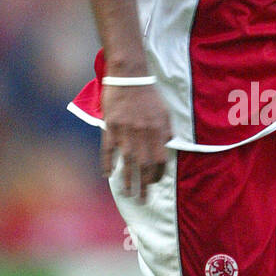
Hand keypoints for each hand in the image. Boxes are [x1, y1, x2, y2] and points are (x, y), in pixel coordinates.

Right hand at [101, 84, 172, 201]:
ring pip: (127, 161)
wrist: (129, 75)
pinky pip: (108, 149)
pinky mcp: (110, 126)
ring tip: (128, 194)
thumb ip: (167, 132)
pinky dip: (108, 163)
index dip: (158, 174)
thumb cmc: (149, 95)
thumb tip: (167, 149)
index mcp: (158, 130)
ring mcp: (125, 131)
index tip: (155, 183)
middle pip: (144, 165)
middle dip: (144, 185)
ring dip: (128, 180)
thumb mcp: (165, 112)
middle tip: (143, 199)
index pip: (160, 160)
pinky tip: (108, 176)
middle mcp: (142, 133)